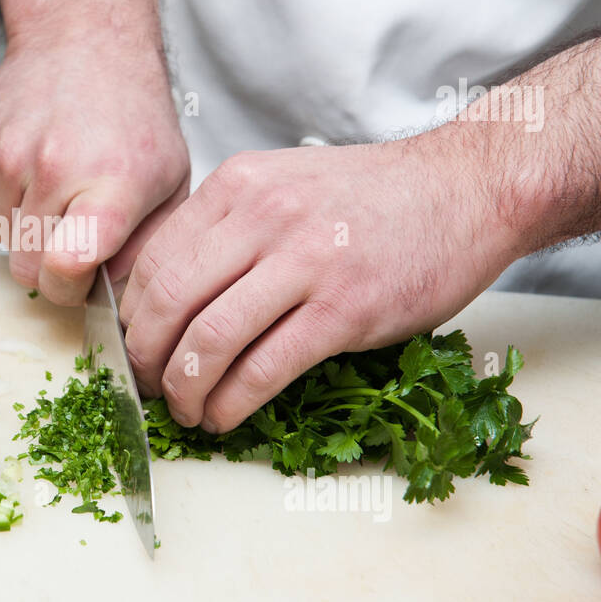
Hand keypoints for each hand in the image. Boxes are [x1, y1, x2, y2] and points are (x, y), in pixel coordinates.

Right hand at [0, 23, 189, 304]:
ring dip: (30, 233)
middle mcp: (55, 168)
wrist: (85, 40)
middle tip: (74, 240)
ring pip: (4, 243)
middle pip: (28, 270)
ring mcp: (8, 156)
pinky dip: (5, 211)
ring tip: (59, 191)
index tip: (82, 279)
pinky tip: (33, 177)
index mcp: (111, 183)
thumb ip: (147, 247)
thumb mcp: (169, 181)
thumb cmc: (132, 116)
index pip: (67, 265)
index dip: (69, 289)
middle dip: (50, 270)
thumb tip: (117, 298)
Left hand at [119, 138, 523, 431]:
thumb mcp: (285, 184)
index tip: (134, 346)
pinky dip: (232, 402)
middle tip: (147, 386)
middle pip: (168, 301)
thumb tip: (171, 293)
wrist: (467, 189)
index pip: (154, 259)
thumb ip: (230, 226)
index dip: (133, 315)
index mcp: (238, 186)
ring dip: (183, 388)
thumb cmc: (374, 198)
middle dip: (146, 357)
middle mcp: (262, 217)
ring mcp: (305, 262)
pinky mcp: (344, 310)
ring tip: (183, 410)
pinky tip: (224, 417)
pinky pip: (265, 368)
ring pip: (210, 338)